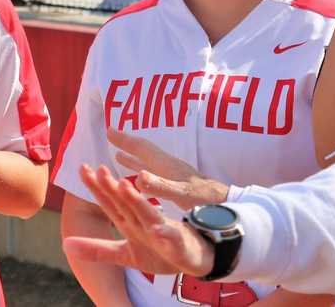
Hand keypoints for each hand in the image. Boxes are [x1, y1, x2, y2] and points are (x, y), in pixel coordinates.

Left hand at [63, 165, 213, 277]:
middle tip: (99, 168)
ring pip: (147, 213)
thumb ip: (97, 249)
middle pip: (126, 201)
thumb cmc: (158, 251)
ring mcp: (161, 228)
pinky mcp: (177, 241)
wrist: (192, 259)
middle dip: (113, 186)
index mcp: (131, 220)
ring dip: (136, 201)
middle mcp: (144, 220)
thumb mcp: (124, 254)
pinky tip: (157, 229)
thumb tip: (65, 244)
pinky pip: (171, 236)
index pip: (110, 201)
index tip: (82, 168)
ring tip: (124, 186)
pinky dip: (165, 232)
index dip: (96, 186)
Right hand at [108, 128, 228, 209]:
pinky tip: (140, 177)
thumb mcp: (181, 195)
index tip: (109, 130)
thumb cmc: (204, 200)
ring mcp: (172, 174)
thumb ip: (160, 186)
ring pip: (148, 161)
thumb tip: (138, 176)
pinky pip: (154, 173)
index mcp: (166, 165)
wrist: (225, 203)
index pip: (142, 148)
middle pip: (144, 150)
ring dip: (133, 156)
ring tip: (118, 154)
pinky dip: (143, 170)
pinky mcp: (177, 182)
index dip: (125, 140)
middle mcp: (168, 166)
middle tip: (110, 134)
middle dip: (127, 143)